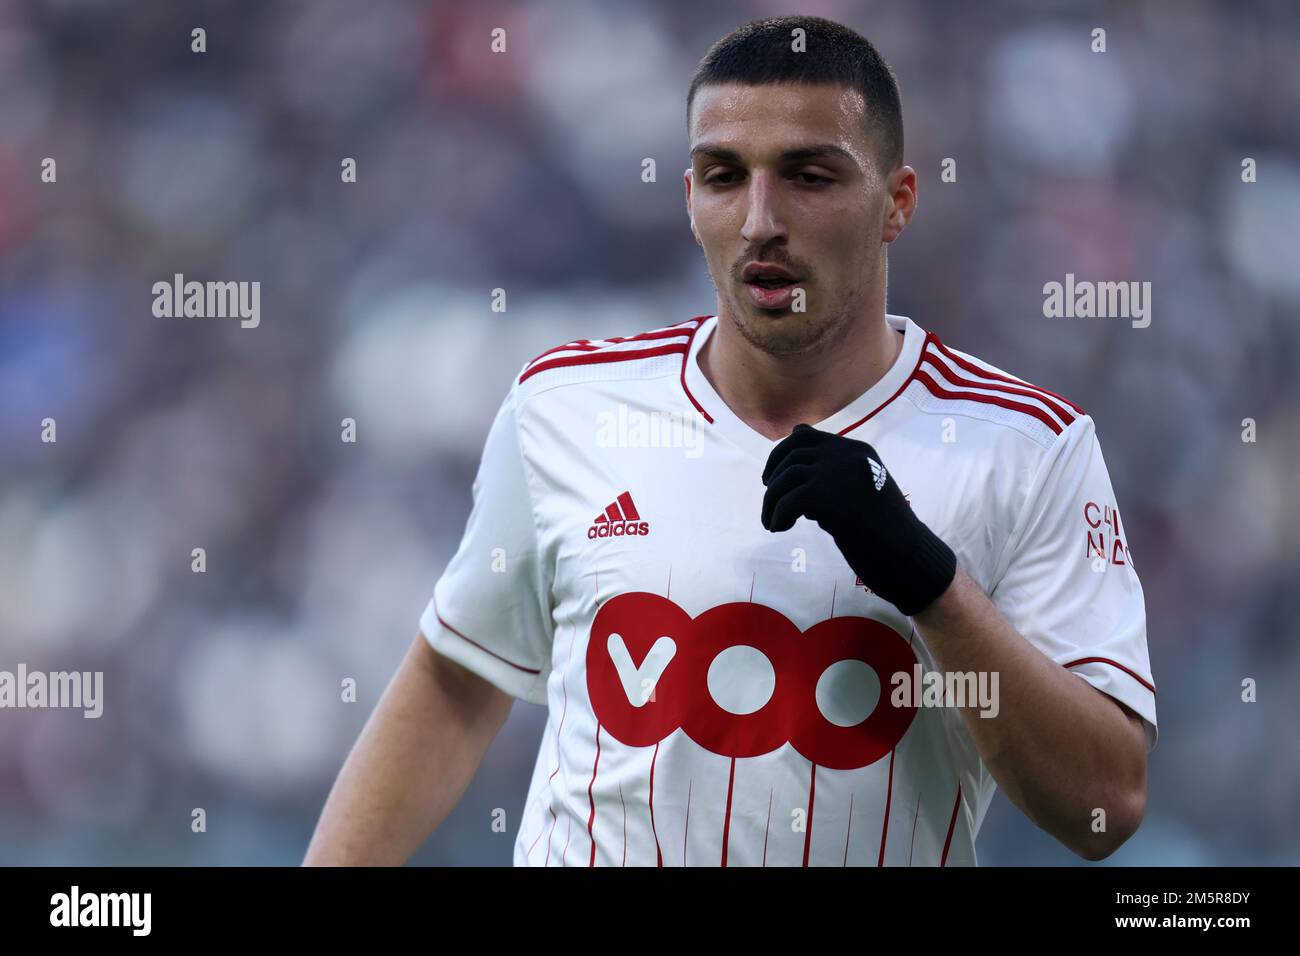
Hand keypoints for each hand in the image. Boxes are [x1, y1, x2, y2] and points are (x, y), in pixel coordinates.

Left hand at [760, 424, 956, 615]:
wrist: (908, 554)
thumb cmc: (887, 530)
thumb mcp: (862, 490)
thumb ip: (833, 476)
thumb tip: (796, 471)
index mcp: (857, 450)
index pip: (805, 436)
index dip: (782, 454)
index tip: (773, 476)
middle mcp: (847, 454)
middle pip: (791, 453)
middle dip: (773, 477)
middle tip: (770, 501)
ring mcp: (838, 472)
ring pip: (786, 477)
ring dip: (772, 501)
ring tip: (773, 523)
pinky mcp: (828, 497)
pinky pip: (787, 501)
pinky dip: (777, 515)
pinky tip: (779, 528)